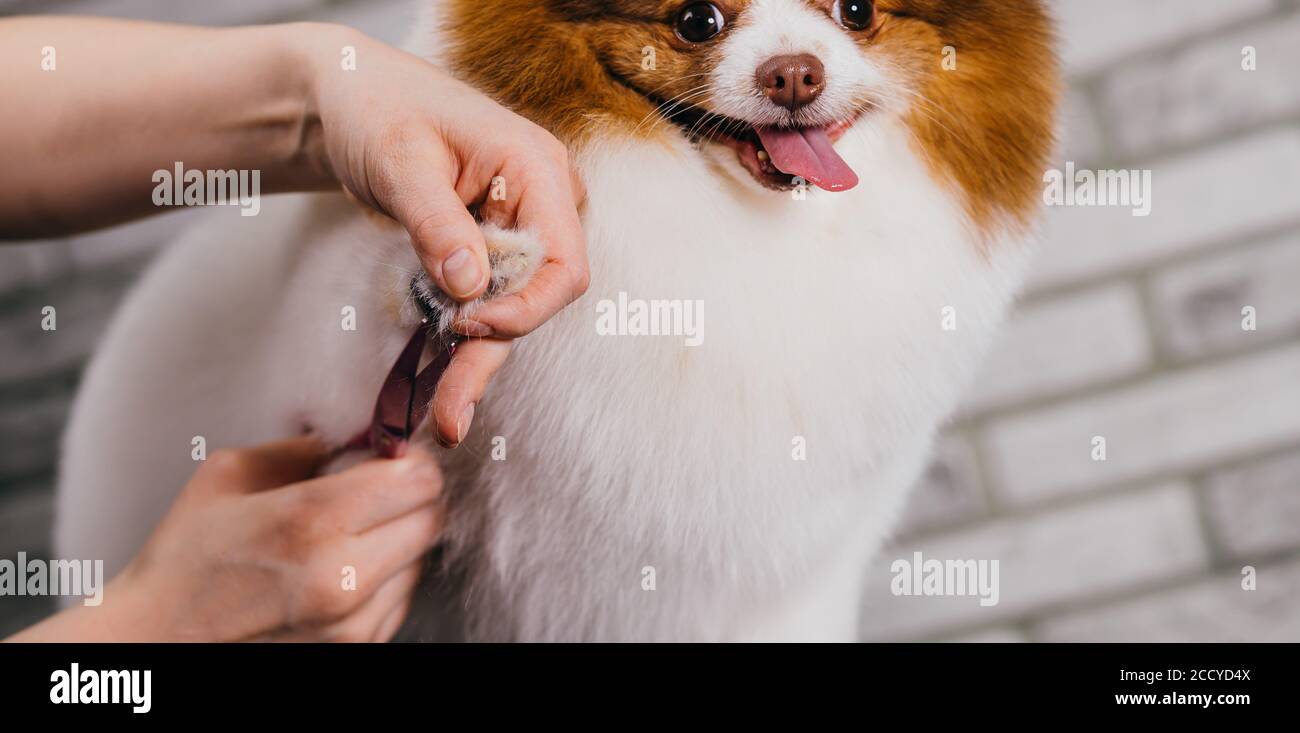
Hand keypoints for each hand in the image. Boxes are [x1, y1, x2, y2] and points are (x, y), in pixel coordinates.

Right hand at [56, 437, 443, 641]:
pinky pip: (402, 598)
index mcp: (311, 522)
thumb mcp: (232, 475)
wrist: (156, 640)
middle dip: (412, 496)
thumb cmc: (187, 556)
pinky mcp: (358, 649)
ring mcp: (354, 623)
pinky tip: (342, 570)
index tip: (392, 455)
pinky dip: (386, 578)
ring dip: (400, 539)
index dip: (411, 460)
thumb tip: (360, 433)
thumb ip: (306, 447)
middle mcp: (343, 578)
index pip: (418, 480)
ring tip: (349, 535)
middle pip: (432, 518)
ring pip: (422, 560)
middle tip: (380, 488)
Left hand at [299, 26, 589, 445]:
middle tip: (452, 415)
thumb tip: (471, 290)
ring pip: (510, 308)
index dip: (525, 307)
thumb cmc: (375, 108)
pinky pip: (485, 301)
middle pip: (538, 296)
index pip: (563, 261)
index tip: (469, 328)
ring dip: (478, 361)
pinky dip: (462, 342)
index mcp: (537, 169)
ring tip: (447, 419)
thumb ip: (439, 224)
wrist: (348, 96)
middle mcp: (541, 202)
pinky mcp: (489, 246)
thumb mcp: (399, 162)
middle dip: (495, 353)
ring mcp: (518, 226)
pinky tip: (443, 386)